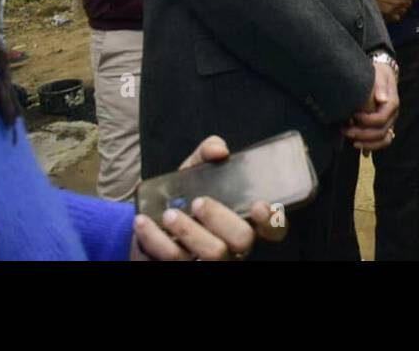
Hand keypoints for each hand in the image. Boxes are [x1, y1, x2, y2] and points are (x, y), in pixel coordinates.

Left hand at [130, 136, 285, 260]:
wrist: (149, 221)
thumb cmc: (182, 196)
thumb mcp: (194, 170)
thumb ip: (207, 153)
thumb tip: (219, 149)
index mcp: (244, 221)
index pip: (275, 229)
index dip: (273, 220)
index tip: (258, 204)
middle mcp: (232, 247)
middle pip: (243, 241)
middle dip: (221, 219)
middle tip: (198, 202)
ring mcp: (208, 262)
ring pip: (212, 256)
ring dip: (189, 232)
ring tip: (168, 214)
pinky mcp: (181, 269)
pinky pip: (173, 262)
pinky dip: (155, 239)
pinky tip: (143, 222)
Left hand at [345, 60, 398, 153]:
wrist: (381, 74)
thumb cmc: (378, 73)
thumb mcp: (379, 74)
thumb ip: (380, 85)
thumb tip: (382, 99)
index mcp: (392, 103)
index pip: (381, 119)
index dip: (366, 121)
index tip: (353, 115)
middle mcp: (393, 115)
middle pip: (381, 132)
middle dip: (362, 133)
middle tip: (344, 130)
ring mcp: (389, 122)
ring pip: (384, 140)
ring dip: (367, 143)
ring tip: (350, 140)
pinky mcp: (384, 126)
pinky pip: (383, 141)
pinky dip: (371, 146)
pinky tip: (359, 147)